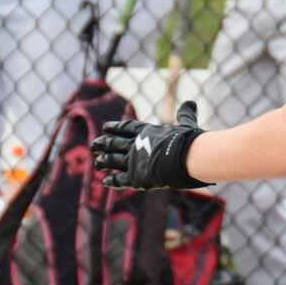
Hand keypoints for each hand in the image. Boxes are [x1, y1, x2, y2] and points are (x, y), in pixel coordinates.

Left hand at [92, 101, 209, 189]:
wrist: (184, 158)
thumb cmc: (187, 141)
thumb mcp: (186, 124)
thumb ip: (185, 115)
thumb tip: (191, 102)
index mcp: (147, 132)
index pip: (128, 127)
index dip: (116, 127)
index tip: (106, 127)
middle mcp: (136, 145)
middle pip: (115, 143)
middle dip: (104, 143)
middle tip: (94, 144)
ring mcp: (133, 161)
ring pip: (113, 160)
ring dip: (104, 161)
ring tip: (97, 162)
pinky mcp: (135, 177)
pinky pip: (120, 180)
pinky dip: (112, 180)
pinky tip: (105, 182)